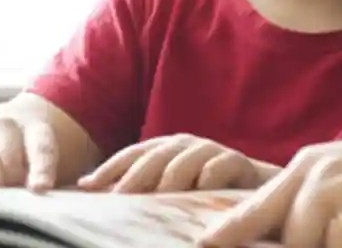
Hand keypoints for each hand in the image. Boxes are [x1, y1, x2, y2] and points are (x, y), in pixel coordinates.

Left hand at [77, 134, 279, 193]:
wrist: (255, 186)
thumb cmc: (205, 190)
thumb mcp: (170, 188)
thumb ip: (139, 187)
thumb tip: (87, 188)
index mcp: (164, 149)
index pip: (132, 155)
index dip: (110, 168)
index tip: (87, 186)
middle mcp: (185, 145)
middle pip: (155, 157)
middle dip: (135, 175)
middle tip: (118, 196)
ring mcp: (211, 151)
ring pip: (185, 160)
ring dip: (170, 176)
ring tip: (158, 195)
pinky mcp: (238, 162)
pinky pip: (221, 165)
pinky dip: (210, 174)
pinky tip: (201, 188)